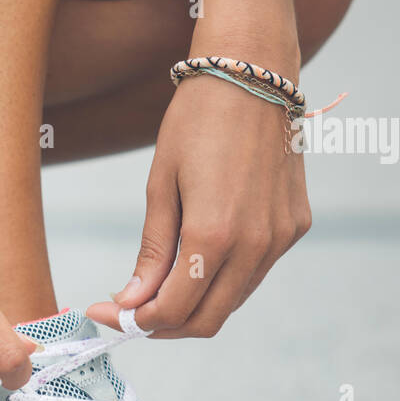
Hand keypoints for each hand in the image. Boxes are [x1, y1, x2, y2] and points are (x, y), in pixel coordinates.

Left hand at [88, 70, 310, 338]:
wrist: (252, 75)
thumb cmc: (196, 122)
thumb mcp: (160, 186)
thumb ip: (152, 252)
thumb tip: (131, 303)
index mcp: (214, 234)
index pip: (174, 310)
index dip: (135, 322)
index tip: (104, 313)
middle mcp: (256, 244)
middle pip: (207, 320)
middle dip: (163, 325)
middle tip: (128, 312)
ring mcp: (281, 238)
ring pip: (233, 300)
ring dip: (193, 305)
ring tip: (156, 287)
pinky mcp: (295, 226)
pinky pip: (255, 273)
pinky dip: (223, 280)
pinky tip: (195, 260)